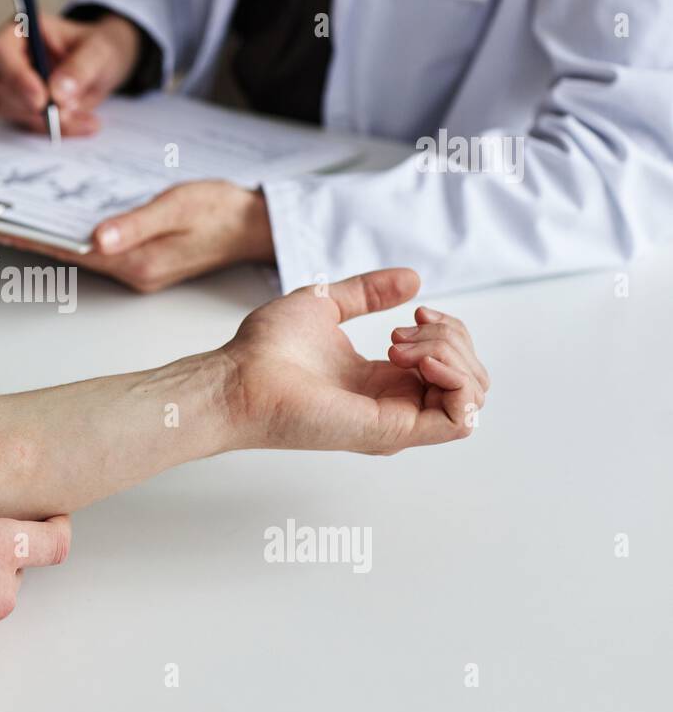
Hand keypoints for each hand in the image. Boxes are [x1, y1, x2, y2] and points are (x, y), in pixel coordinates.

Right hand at [0, 11, 140, 135]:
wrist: (102, 67)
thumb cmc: (97, 48)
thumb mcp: (99, 52)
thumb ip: (80, 68)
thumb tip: (57, 93)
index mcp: (21, 29)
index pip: (0, 50)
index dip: (16, 75)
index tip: (41, 99)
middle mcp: (9, 56)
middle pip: (1, 85)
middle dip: (34, 105)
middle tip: (69, 113)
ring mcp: (10, 83)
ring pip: (12, 109)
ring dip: (48, 120)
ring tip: (86, 118)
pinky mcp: (19, 107)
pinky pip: (28, 124)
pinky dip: (56, 129)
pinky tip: (83, 122)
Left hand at [0, 181, 273, 292]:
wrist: (254, 224)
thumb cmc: (220, 209)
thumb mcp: (177, 206)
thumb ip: (136, 224)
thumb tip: (97, 239)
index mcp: (139, 262)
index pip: (75, 253)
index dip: (38, 242)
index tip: (7, 231)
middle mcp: (136, 273)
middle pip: (75, 258)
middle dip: (38, 242)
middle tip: (1, 226)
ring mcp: (141, 271)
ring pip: (86, 257)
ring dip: (55, 242)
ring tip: (20, 227)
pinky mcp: (146, 263)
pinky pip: (102, 254)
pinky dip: (78, 241)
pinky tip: (63, 230)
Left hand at [222, 268, 489, 454]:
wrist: (238, 378)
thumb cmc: (266, 349)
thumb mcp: (326, 303)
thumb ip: (368, 293)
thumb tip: (413, 279)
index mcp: (382, 381)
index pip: (449, 363)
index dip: (448, 332)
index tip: (416, 313)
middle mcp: (395, 404)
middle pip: (469, 376)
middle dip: (452, 339)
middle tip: (401, 331)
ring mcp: (397, 420)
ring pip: (472, 393)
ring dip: (452, 354)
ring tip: (401, 344)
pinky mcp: (392, 431)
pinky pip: (461, 418)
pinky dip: (456, 380)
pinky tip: (419, 360)